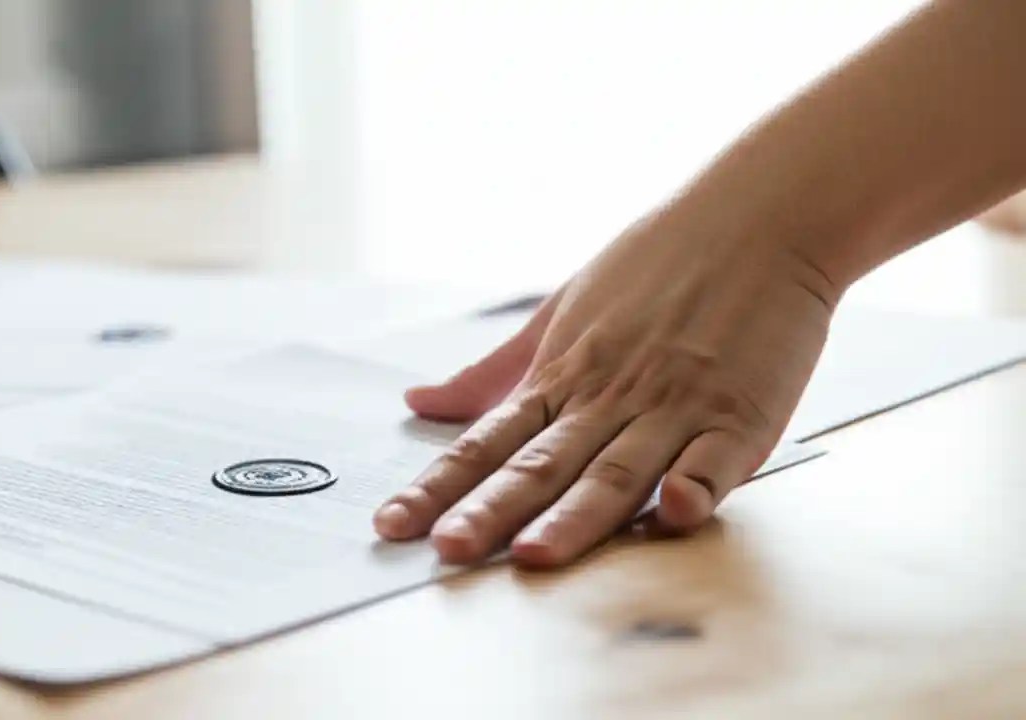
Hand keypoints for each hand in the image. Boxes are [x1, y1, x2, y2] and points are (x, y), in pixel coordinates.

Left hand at [372, 211, 837, 566]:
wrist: (759, 216)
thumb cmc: (657, 262)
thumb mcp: (561, 309)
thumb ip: (494, 370)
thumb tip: (419, 403)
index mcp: (563, 375)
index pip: (487, 442)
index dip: (439, 486)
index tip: (393, 526)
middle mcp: (609, 395)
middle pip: (542, 464)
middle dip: (492, 511)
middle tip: (448, 551)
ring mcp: (675, 404)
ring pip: (619, 470)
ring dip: (577, 515)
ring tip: (536, 553)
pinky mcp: (742, 411)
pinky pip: (715, 458)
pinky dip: (696, 485)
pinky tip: (675, 514)